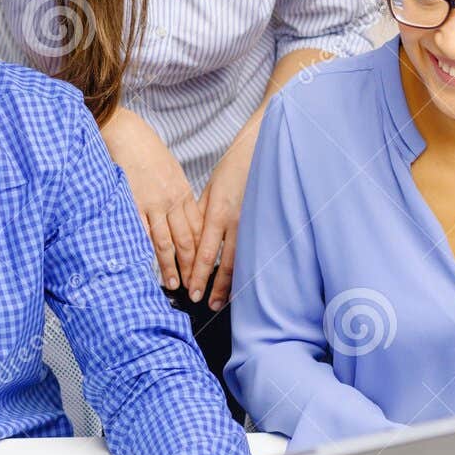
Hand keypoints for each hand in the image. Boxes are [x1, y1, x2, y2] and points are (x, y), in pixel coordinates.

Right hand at [100, 106, 201, 293]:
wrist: (124, 131)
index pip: (198, 228)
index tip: (203, 269)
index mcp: (183, 192)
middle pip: (187, 240)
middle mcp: (172, 200)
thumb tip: (178, 214)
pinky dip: (145, 251)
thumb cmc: (144, 148)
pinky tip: (146, 264)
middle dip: (191, 266)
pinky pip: (142, 232)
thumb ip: (175, 194)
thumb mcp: (169, 170)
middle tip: (194, 286)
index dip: (202, 252)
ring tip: (172, 284)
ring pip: (166, 242)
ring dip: (170, 266)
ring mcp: (153, 203)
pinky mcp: (133, 202)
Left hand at [193, 136, 253, 309]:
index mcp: (216, 213)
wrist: (261, 151)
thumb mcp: (208, 191)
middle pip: (224, 263)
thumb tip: (189, 239)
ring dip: (232, 283)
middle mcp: (235, 222)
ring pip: (242, 260)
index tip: (190, 290)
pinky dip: (248, 268)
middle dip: (214, 286)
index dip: (197, 275)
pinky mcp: (265, 223)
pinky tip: (246, 281)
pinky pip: (254, 250)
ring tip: (224, 300)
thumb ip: (198, 216)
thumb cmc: (231, 169)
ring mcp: (253, 223)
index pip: (204, 252)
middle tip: (205, 303)